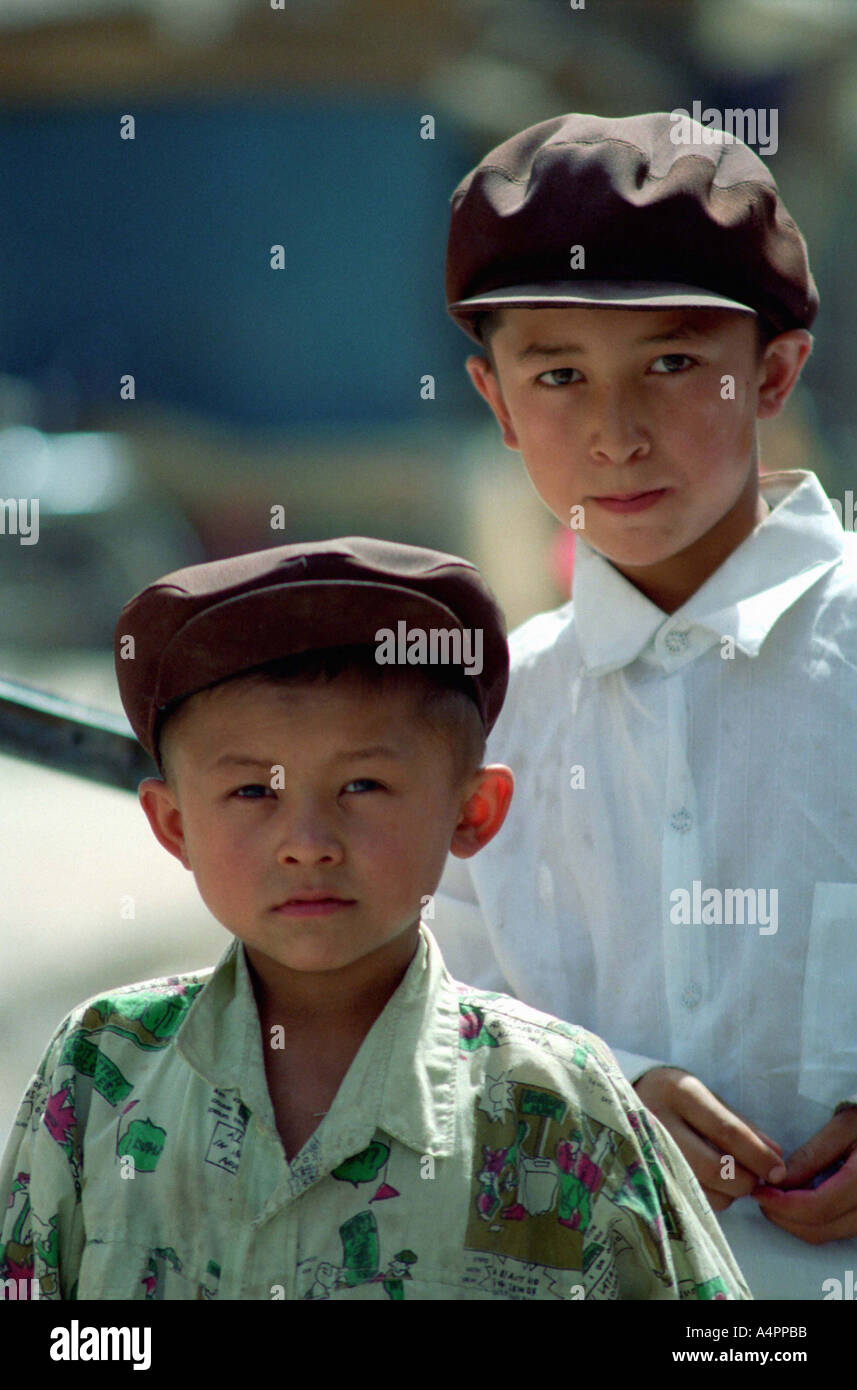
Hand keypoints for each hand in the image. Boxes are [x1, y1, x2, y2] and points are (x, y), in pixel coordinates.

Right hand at [633, 1066, 785, 1211]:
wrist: (616, 1096)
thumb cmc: (674, 1098)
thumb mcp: (706, 1098)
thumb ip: (740, 1124)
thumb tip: (775, 1155)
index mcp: (680, 1093)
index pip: (726, 1130)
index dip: (757, 1155)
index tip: (778, 1170)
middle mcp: (659, 1120)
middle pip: (714, 1166)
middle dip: (744, 1180)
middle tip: (754, 1178)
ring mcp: (646, 1150)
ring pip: (701, 1189)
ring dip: (727, 1192)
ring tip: (728, 1176)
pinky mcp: (641, 1174)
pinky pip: (685, 1198)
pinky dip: (708, 1197)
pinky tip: (708, 1182)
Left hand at [753, 1106, 856, 1243]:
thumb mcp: (844, 1126)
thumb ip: (812, 1155)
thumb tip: (779, 1180)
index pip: (818, 1207)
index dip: (782, 1204)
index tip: (758, 1191)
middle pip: (820, 1229)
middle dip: (783, 1216)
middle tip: (761, 1195)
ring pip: (827, 1234)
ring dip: (796, 1222)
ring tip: (775, 1196)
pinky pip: (837, 1230)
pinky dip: (813, 1221)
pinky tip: (797, 1200)